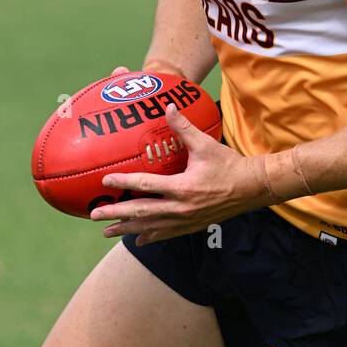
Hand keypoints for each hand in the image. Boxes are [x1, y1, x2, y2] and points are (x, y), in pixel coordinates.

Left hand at [91, 102, 262, 244]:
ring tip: (106, 231)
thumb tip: (169, 106)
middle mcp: (181, 208)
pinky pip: (165, 234)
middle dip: (116, 215)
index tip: (105, 181)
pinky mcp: (191, 226)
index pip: (146, 186)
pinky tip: (137, 239)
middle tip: (94, 214)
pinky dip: (149, 236)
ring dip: (127, 229)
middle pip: (141, 213)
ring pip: (150, 227)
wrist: (252, 188)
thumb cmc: (229, 164)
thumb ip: (184, 127)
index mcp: (182, 188)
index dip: (124, 183)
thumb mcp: (205, 145)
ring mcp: (185, 221)